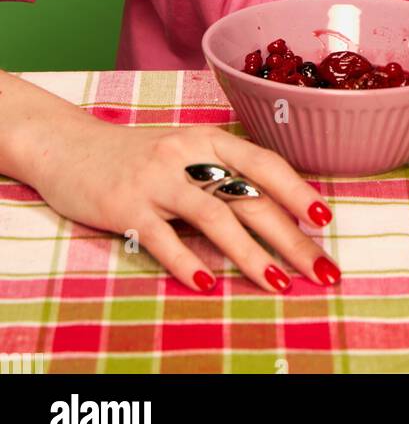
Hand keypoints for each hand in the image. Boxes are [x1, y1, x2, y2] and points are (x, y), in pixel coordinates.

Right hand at [25, 112, 338, 293]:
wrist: (68, 145)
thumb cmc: (138, 156)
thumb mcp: (185, 153)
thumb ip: (222, 175)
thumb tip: (274, 212)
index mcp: (208, 139)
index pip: (263, 163)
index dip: (296, 190)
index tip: (325, 219)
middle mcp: (187, 155)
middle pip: (248, 197)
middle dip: (290, 236)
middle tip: (321, 268)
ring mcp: (156, 180)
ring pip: (213, 217)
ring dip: (250, 254)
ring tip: (279, 284)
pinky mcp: (125, 206)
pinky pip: (161, 237)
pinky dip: (186, 261)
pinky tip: (207, 284)